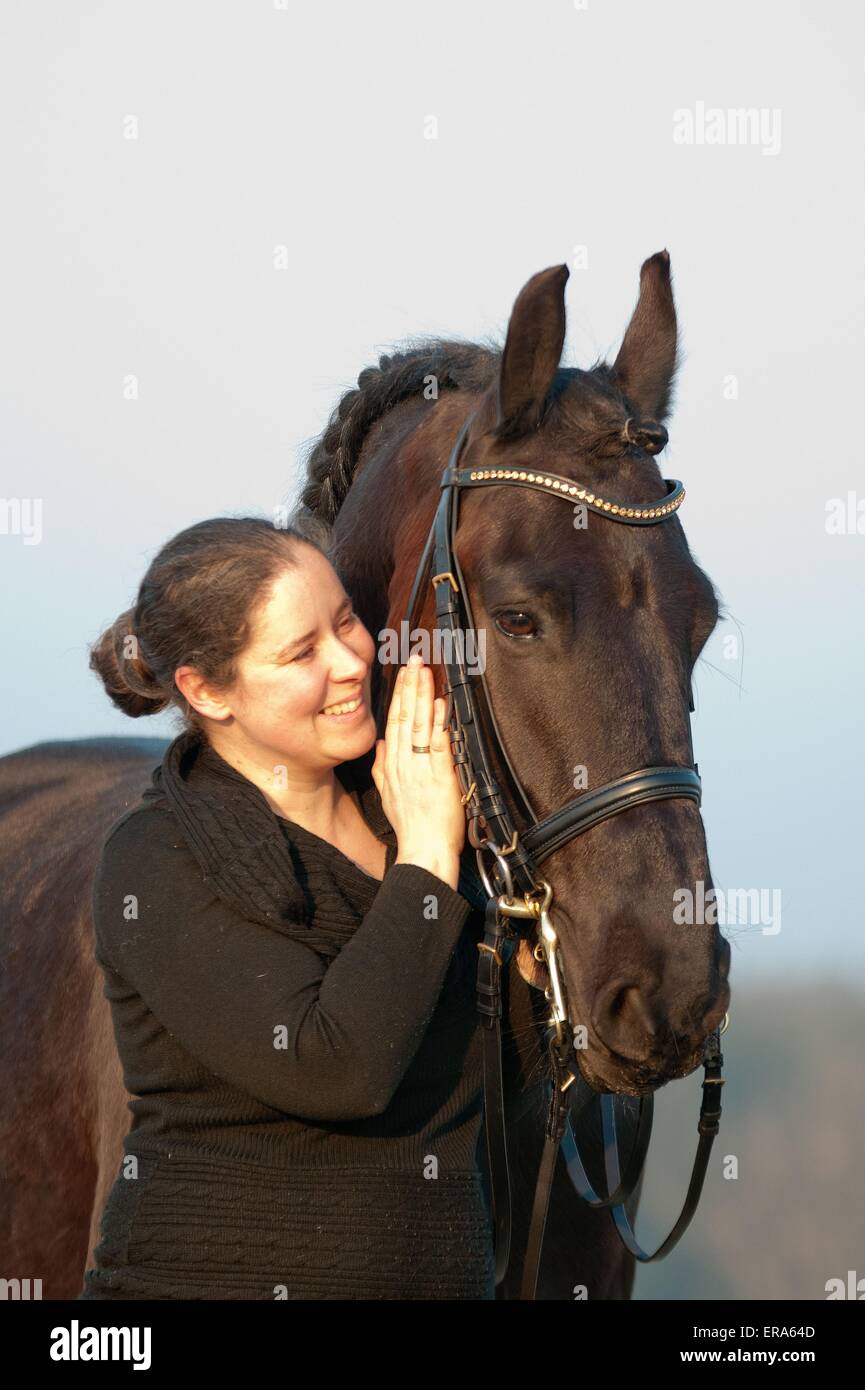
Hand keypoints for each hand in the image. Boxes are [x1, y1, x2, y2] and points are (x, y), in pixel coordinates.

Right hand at [370, 653, 465, 886]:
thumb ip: (381, 768)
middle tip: (414, 659)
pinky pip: (438, 743)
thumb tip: (380, 746)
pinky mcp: (439, 776)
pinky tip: (440, 703)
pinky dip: (439, 722)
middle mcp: (402, 763)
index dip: (398, 695)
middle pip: (404, 717)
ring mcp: (420, 768)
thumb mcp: (387, 795)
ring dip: (422, 695)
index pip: (393, 722)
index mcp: (391, 765)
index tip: (403, 673)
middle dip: (409, 685)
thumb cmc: (410, 827)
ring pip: (419, 724)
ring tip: (425, 671)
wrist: (422, 851)